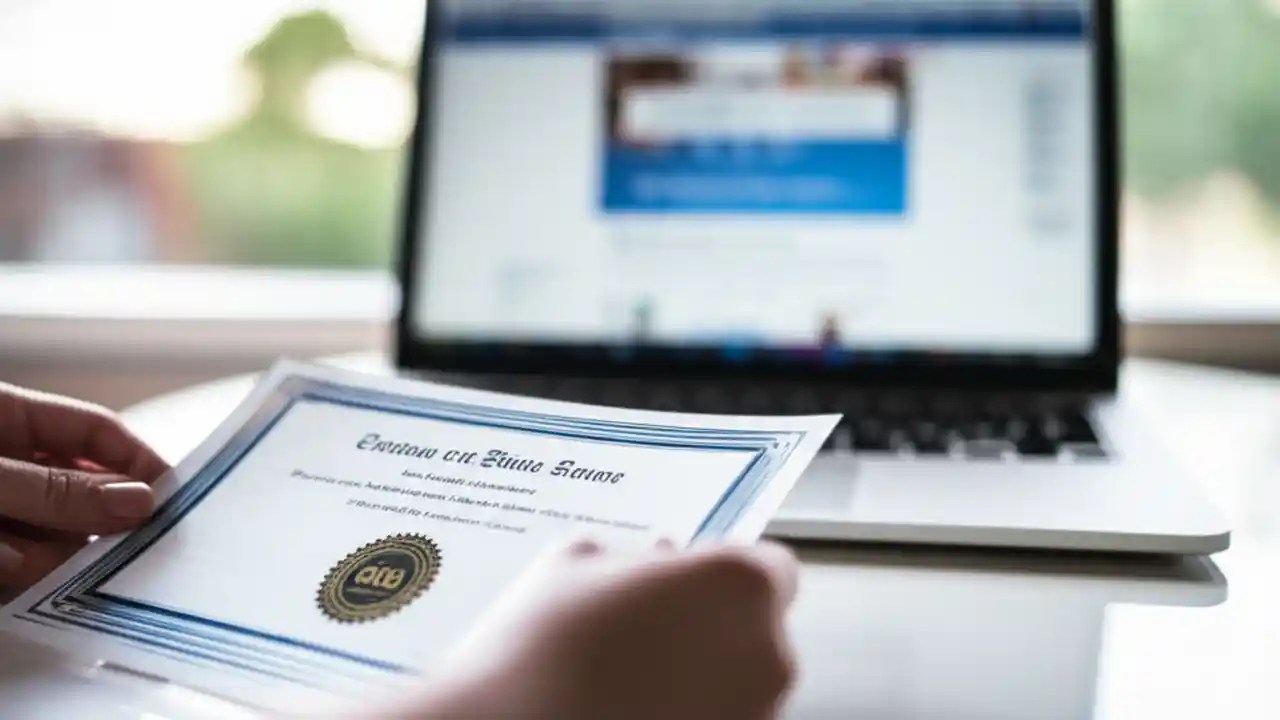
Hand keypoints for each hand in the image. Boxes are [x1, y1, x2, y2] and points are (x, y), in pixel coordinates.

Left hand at [0, 382, 168, 600]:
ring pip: (50, 536)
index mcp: (8, 416)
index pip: (96, 431)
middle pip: (81, 491)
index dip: (137, 461)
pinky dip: (13, 571)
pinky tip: (1, 566)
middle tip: (107, 552)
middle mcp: (9, 461)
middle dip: (89, 524)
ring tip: (11, 559)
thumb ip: (55, 491)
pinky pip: (21, 563)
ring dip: (41, 555)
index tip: (171, 500)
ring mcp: (0, 507)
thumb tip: (140, 500)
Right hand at [380, 539, 798, 719]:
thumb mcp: (571, 567)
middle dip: (707, 624)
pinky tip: (628, 708)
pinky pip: (717, 717)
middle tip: (642, 627)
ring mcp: (754, 716)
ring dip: (697, 673)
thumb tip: (653, 562)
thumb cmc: (540, 653)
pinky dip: (686, 712)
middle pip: (753, 626)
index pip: (769, 566)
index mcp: (740, 585)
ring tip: (623, 676)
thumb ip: (629, 558)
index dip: (722, 572)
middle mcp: (767, 654)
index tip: (684, 580)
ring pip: (736, 681)